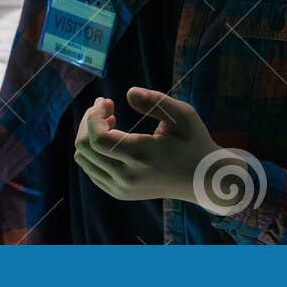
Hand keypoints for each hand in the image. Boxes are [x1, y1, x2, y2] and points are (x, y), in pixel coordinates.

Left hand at [73, 87, 244, 210]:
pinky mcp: (120, 193)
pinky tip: (112, 138)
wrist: (202, 180)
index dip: (94, 116)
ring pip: (84, 160)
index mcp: (142, 156)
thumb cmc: (194, 143)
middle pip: (85, 148)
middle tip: (106, 107)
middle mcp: (127, 177)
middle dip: (89, 121)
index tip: (106, 100)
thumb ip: (155, 102)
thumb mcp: (183, 116)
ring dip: (90, 135)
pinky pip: (91, 170)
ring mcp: (121, 189)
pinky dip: (93, 151)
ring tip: (110, 122)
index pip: (97, 139)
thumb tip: (128, 93)